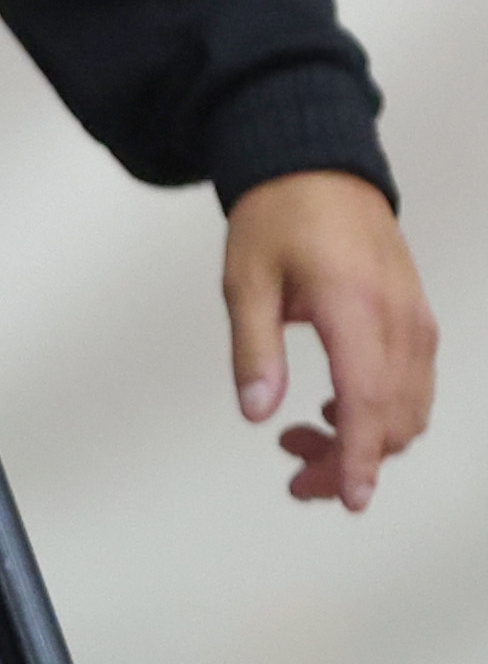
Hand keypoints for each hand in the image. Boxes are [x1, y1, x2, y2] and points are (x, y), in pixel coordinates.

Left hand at [222, 170, 435, 509]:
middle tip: (294, 472)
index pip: (366, 401)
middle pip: (393, 419)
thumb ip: (254, 349)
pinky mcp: (417, 320)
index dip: (358, 457)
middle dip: (349, 461)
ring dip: (364, 441)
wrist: (317, 166)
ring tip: (300, 437)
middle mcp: (399, 319)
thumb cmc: (279, 216)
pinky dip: (381, 413)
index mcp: (354, 307)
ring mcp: (416, 320)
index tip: (349, 497)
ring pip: (409, 410)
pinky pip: (413, 385)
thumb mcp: (246, 280)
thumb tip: (258, 411)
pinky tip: (333, 410)